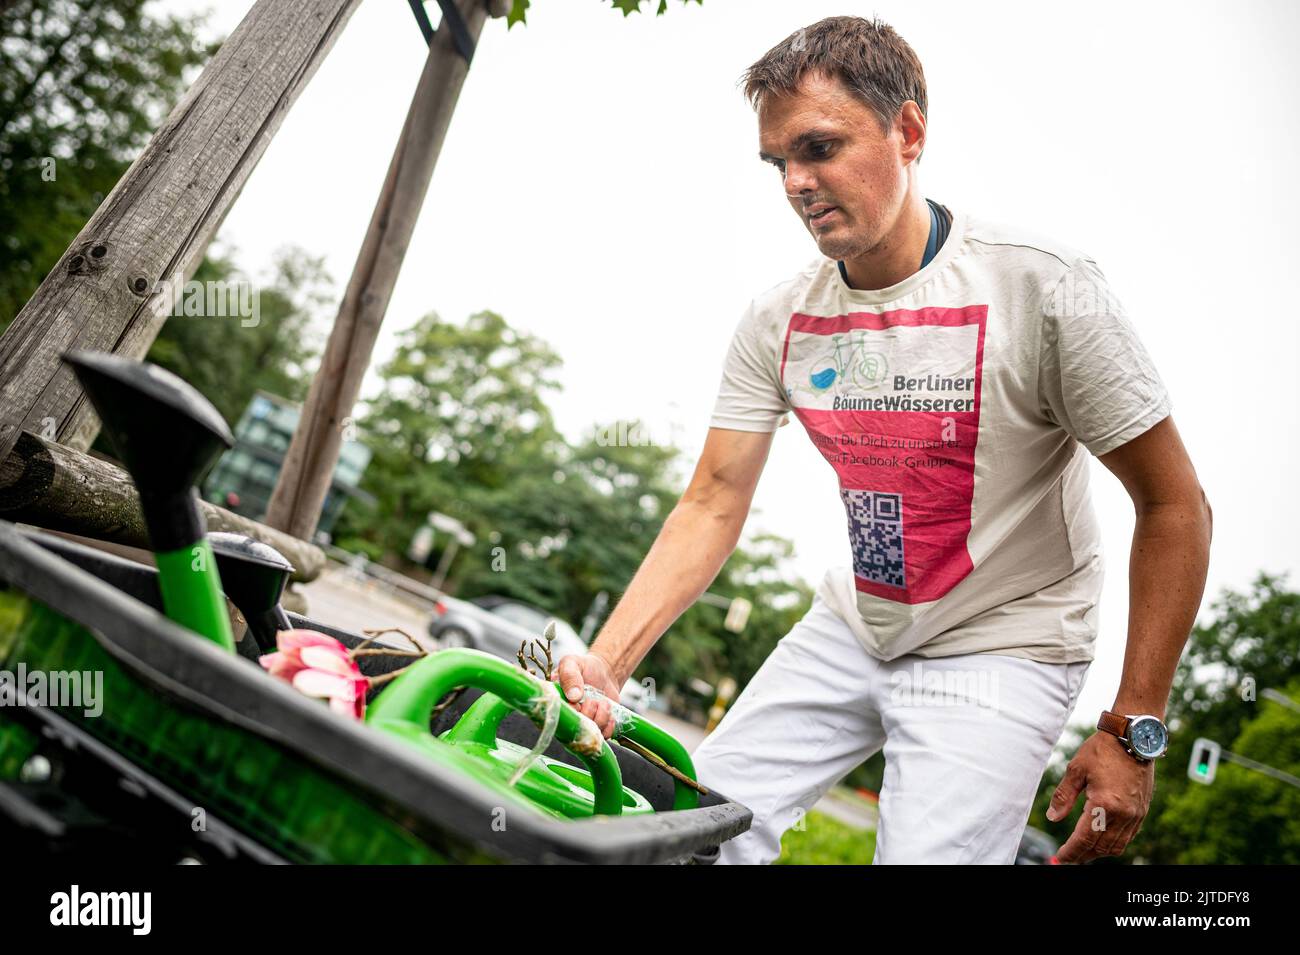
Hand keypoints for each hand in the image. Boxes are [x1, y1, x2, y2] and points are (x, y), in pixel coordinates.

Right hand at [554, 652, 622, 739]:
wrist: (603, 671)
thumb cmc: (583, 667)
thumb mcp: (571, 663)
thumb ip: (569, 675)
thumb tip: (573, 696)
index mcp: (554, 704)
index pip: (557, 718)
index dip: (569, 713)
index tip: (577, 702)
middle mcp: (566, 718)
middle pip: (574, 729)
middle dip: (587, 714)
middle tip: (592, 699)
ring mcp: (582, 725)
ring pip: (590, 734)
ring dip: (601, 717)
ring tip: (602, 702)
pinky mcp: (597, 728)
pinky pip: (603, 736)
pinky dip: (609, 725)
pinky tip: (608, 711)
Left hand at [1046, 731, 1154, 862]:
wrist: (1132, 738)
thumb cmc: (1102, 750)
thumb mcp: (1076, 769)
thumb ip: (1063, 796)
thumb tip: (1053, 818)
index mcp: (1104, 804)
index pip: (1085, 839)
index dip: (1072, 851)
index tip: (1061, 858)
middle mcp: (1123, 813)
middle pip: (1101, 847)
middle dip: (1084, 855)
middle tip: (1069, 857)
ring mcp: (1135, 814)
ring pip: (1117, 845)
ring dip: (1099, 852)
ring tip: (1084, 851)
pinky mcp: (1142, 810)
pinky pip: (1128, 836)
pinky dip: (1114, 843)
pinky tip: (1103, 839)